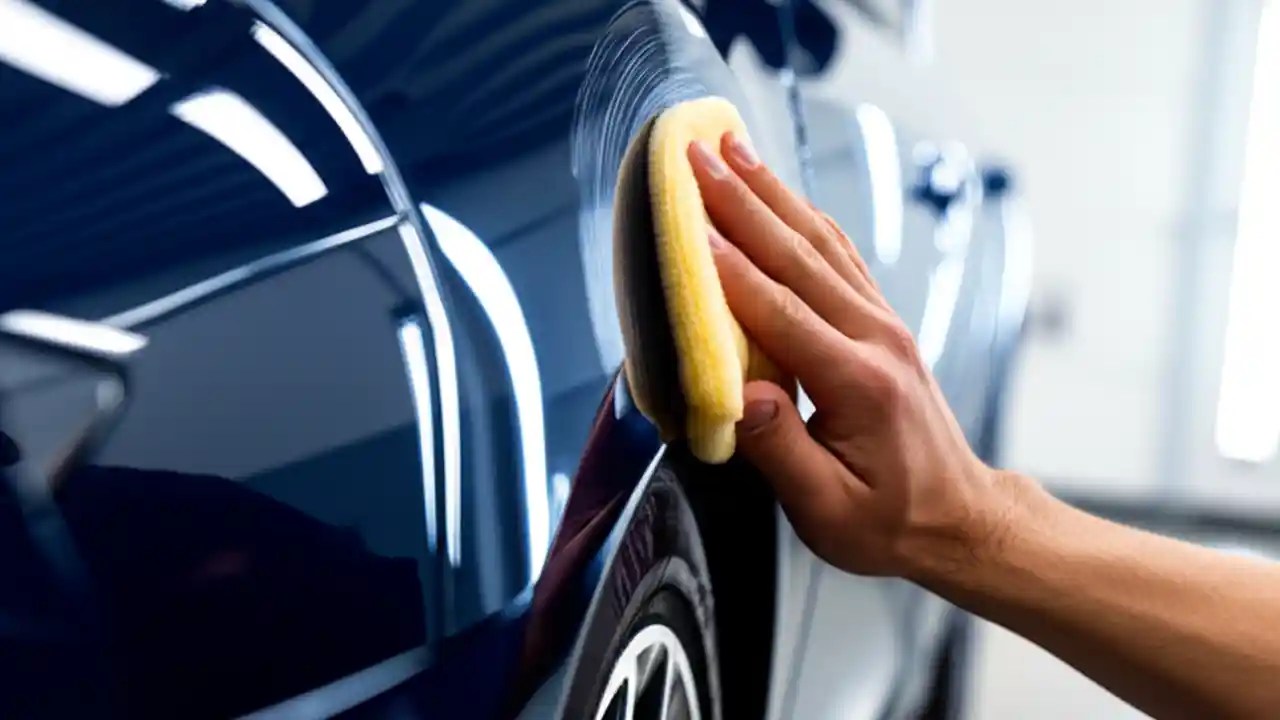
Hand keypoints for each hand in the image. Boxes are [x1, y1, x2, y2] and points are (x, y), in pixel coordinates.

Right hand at [687, 133, 1021, 582]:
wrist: (960, 519)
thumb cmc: (892, 522)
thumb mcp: (827, 509)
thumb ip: (779, 450)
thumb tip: (738, 395)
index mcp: (857, 382)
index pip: (780, 312)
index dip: (728, 269)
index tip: (687, 226)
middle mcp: (874, 339)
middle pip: (798, 255)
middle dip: (742, 199)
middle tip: (696, 154)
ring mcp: (883, 325)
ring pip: (820, 242)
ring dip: (772, 191)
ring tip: (734, 146)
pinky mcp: (882, 324)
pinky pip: (840, 255)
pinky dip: (806, 216)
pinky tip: (782, 192)